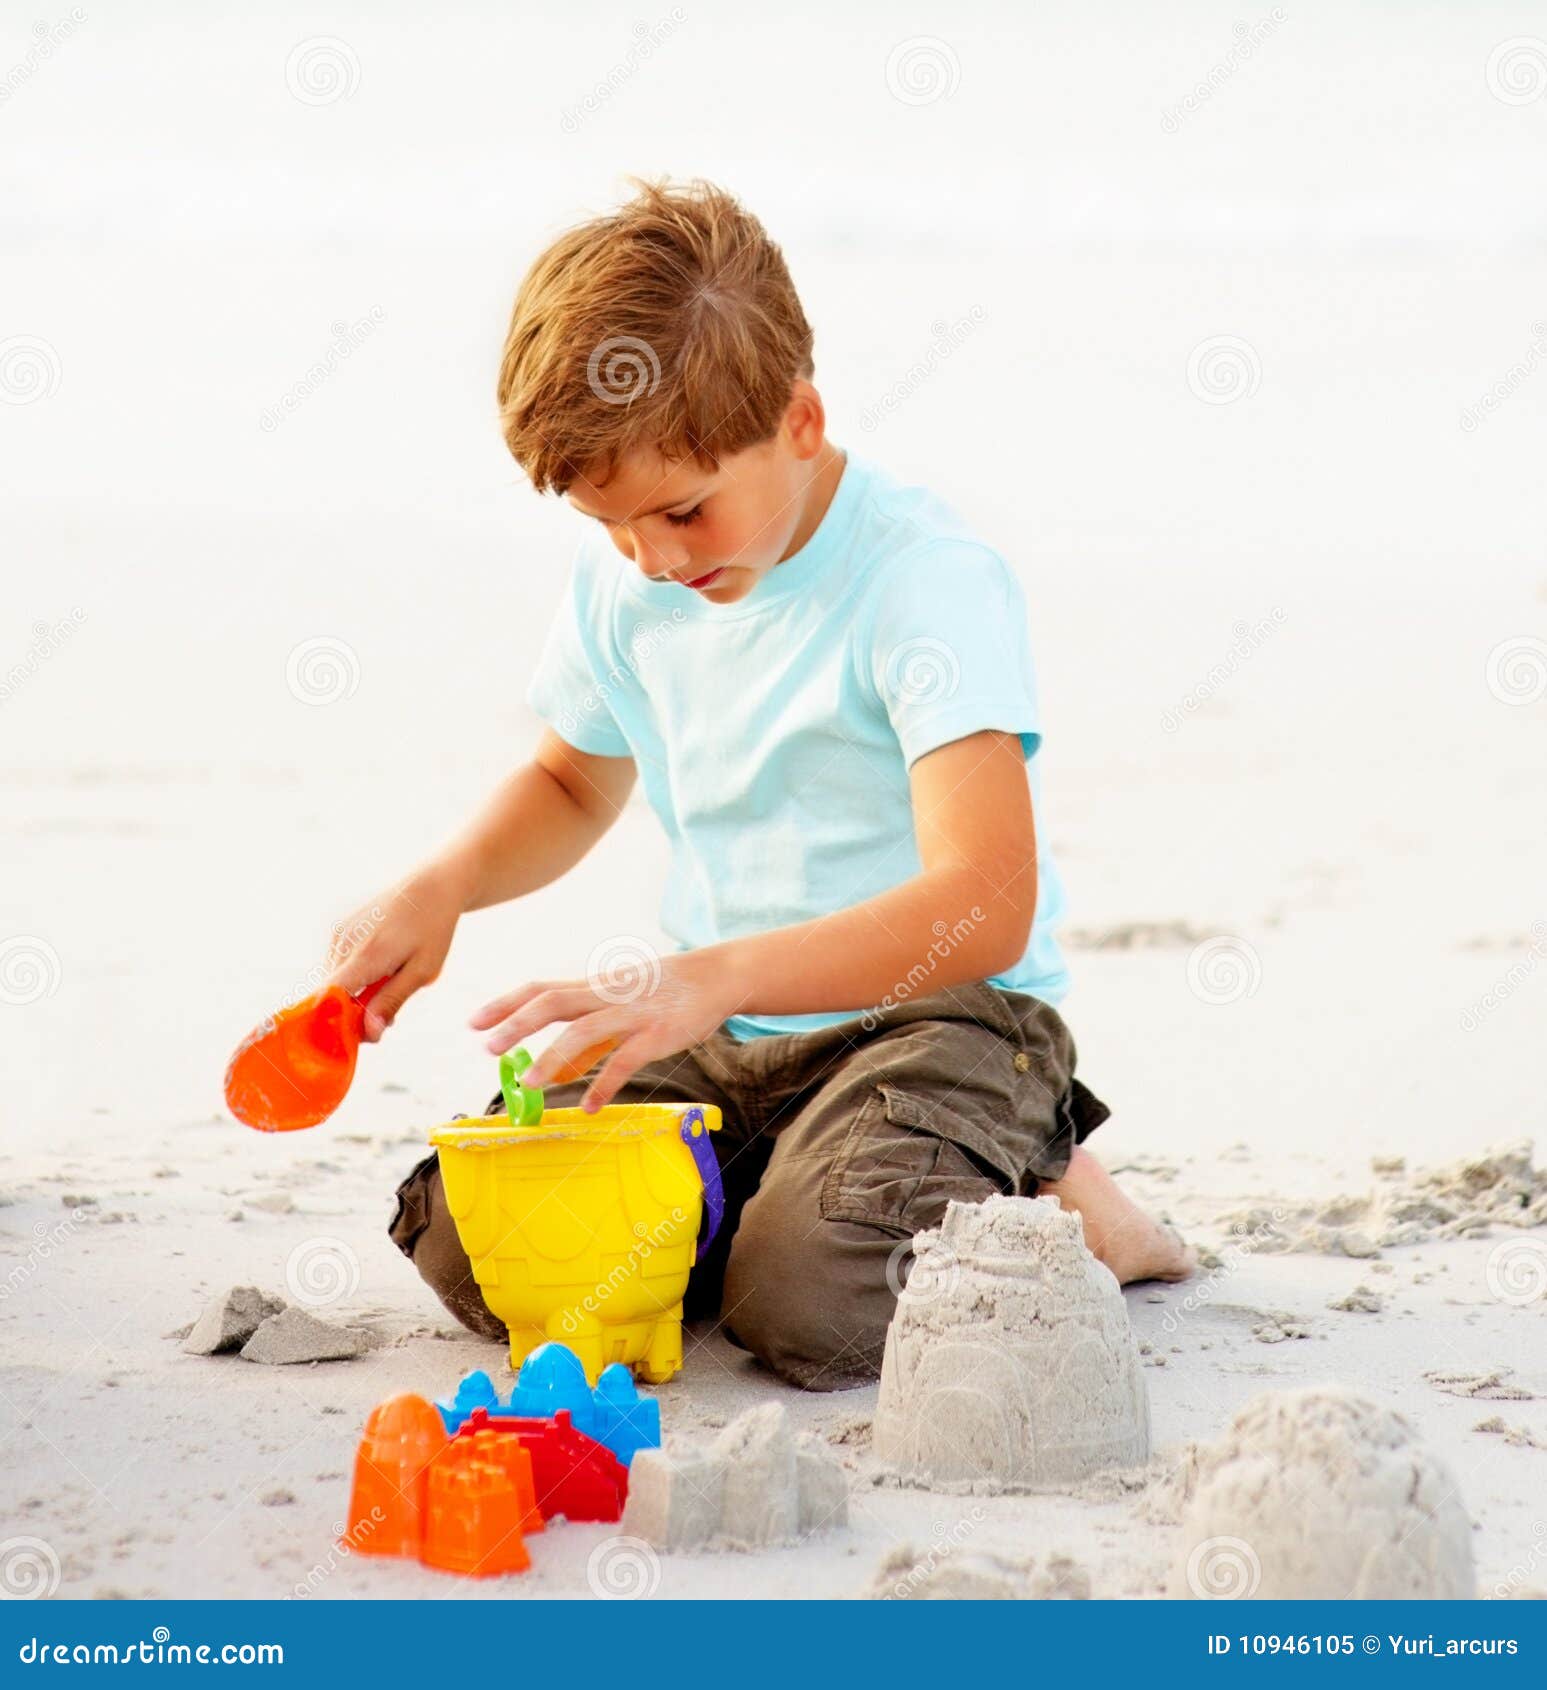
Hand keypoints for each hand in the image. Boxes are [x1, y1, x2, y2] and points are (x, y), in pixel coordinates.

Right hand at [326, 862, 466, 1040]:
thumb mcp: (422, 971)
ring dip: (354, 992)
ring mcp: (338, 932)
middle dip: (353, 1013)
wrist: (432, 885)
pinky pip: (337, 963)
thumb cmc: (433, 929)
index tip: (352, 1038)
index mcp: (366, 956)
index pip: (327, 998)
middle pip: (330, 994)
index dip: (332, 1023)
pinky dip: (354, 974)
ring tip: (389, 983)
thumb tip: (367, 1033)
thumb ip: (391, 1002)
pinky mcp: (338, 927)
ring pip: (333, 980)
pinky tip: (380, 966)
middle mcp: (344, 942)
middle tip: (387, 1015)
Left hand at [469, 947, 744, 1111]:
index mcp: (593, 987)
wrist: (715, 977)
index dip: (505, 1004)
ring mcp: (631, 1014)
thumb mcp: (619, 1002)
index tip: (474, 1021)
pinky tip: (588, 1107)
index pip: (540, 989)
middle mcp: (606, 996)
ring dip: (552, 1057)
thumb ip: (587, 1030)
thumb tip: (553, 1065)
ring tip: (527, 1083)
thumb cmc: (663, 992)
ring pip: (583, 1031)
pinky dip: (604, 1083)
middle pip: (552, 1003)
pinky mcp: (657, 1034)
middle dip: (516, 1024)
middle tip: (487, 1048)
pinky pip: (625, 1060)